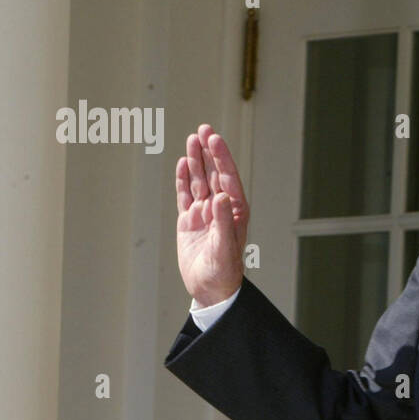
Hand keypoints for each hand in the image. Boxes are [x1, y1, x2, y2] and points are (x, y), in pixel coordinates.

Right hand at [175, 124, 249, 306]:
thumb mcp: (225, 248)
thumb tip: (221, 196)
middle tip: (205, 129)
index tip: (214, 139)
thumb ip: (223, 222)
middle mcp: (221, 209)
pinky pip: (185, 195)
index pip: (228, 178)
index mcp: (235, 212)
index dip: (222, 158)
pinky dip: (183, 180)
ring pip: (200, 181)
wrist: (210, 290)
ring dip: (196, 161)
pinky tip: (183, 164)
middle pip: (215, 174)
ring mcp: (205, 213)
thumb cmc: (224, 272)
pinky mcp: (189, 221)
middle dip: (210, 152)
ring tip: (192, 139)